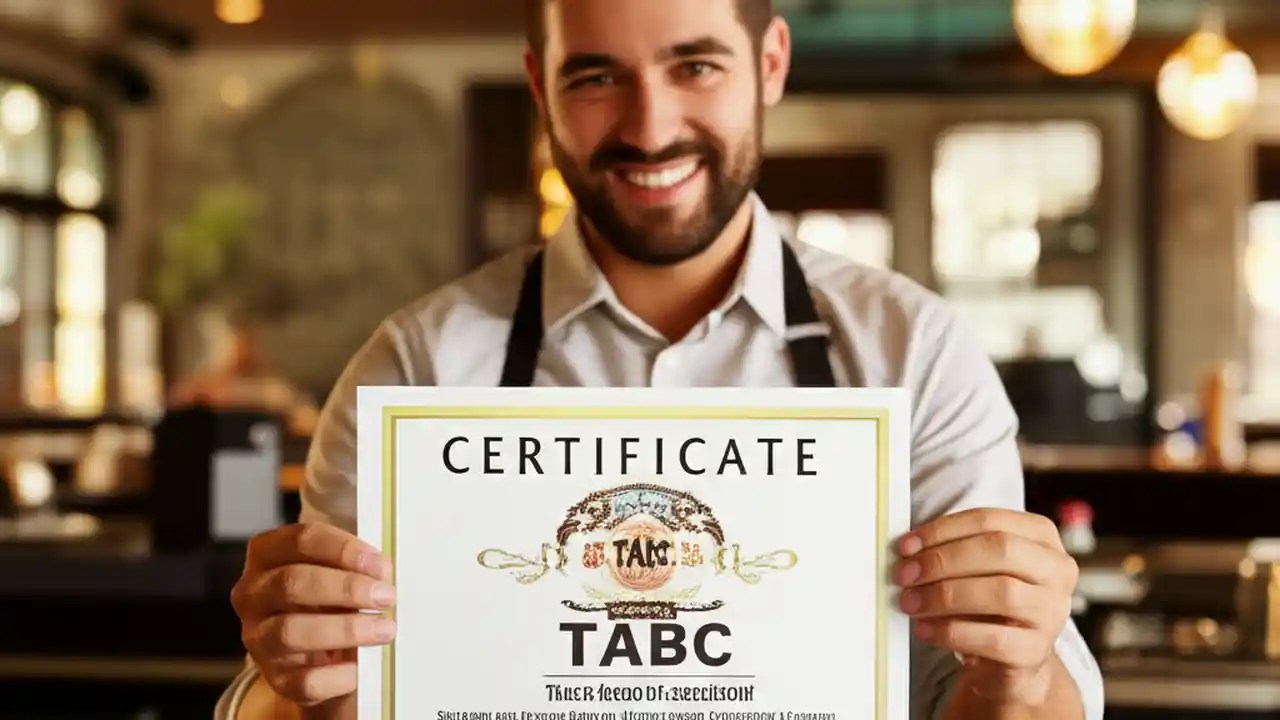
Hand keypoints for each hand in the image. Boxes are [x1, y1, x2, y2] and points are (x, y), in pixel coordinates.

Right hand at [231, 523, 396, 712]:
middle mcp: (253, 594)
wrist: (322, 651)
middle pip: (292, 583)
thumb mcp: (338, 570)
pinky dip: (336, 676)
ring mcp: (258, 638)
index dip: (343, 550)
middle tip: (385, 596)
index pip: (301, 540)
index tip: (380, 565)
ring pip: (290, 632)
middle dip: (346, 589)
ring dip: (345, 629)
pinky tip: (361, 667)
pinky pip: (303, 680)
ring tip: (384, 629)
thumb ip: (356, 565)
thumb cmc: (333, 598)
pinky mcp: (274, 678)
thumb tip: (384, 573)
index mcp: (268, 554)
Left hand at [894, 508, 1077, 704]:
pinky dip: (951, 632)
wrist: (1007, 657)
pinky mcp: (1038, 650)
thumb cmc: (986, 601)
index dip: (942, 530)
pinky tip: (925, 629)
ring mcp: (1052, 612)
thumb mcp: (976, 566)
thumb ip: (951, 549)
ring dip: (944, 595)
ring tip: (911, 602)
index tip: (906, 545)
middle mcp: (1057, 570)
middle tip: (906, 574)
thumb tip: (908, 550)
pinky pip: (993, 638)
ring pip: (1001, 593)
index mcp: (1041, 536)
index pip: (989, 520)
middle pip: (999, 550)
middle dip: (943, 560)